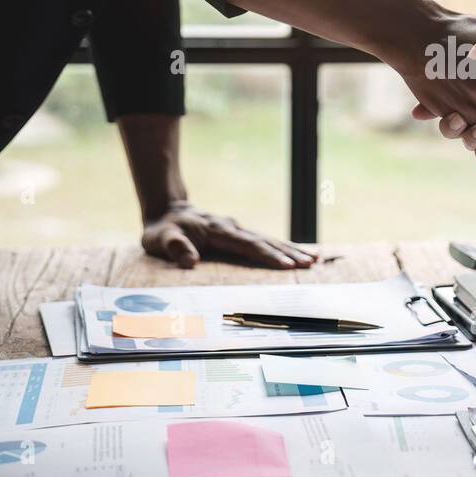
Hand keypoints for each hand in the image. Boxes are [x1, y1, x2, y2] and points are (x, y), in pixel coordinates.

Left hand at [142, 203, 315, 269]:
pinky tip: (298, 253)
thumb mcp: (161, 240)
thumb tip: (190, 261)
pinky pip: (264, 240)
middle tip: (310, 263)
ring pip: (269, 239)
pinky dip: (282, 247)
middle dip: (289, 253)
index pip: (247, 244)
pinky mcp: (239, 233)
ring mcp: (237, 228)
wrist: (168, 211)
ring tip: (314, 259)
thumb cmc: (163, 230)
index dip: (268, 255)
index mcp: (218, 230)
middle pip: (265, 241)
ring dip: (291, 249)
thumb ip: (175, 248)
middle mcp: (232, 227)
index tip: (286, 265)